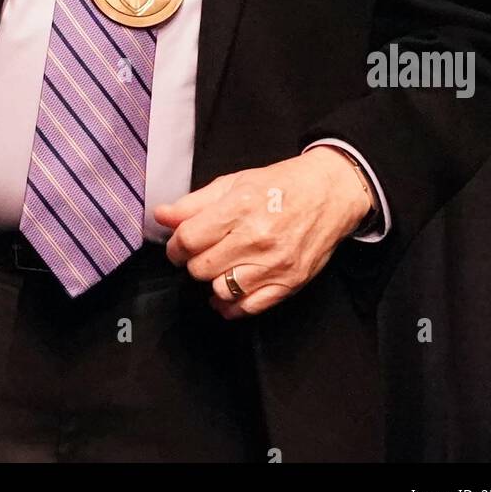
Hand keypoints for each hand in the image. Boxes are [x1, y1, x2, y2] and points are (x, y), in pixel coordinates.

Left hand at [154, 147, 370, 319]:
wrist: (329, 193)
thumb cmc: (280, 185)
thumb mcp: (234, 183)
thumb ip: (194, 203)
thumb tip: (161, 215)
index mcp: (240, 207)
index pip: (189, 239)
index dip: (175, 245)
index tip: (179, 245)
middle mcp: (257, 238)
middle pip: (201, 268)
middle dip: (193, 262)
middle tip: (201, 253)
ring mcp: (274, 264)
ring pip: (221, 291)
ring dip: (212, 282)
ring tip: (218, 268)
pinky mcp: (289, 283)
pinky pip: (249, 308)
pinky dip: (231, 306)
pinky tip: (228, 292)